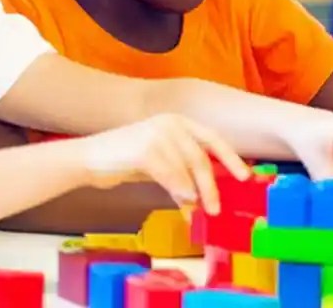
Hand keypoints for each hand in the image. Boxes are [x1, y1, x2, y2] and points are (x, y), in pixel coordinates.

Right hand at [81, 114, 250, 214]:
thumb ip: (182, 176)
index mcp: (178, 122)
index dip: (231, 158)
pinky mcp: (143, 149)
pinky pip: (169, 173)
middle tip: (216, 209)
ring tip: (196, 211)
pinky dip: (179, 189)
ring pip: (187, 167)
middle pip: (201, 157)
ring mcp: (156, 133)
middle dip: (211, 185)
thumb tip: (201, 200)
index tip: (245, 177)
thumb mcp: (160, 166)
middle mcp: (170, 123)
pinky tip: (183, 202)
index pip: (212, 139)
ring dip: (194, 193)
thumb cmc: (124, 162)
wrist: (88, 159)